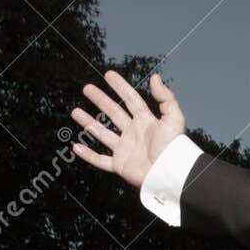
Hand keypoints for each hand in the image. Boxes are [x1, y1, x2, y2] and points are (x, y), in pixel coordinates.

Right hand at [68, 69, 184, 188]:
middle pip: (114, 113)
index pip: (131, 100)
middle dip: (100, 100)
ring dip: (89, 123)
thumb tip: (155, 77)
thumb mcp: (173, 119)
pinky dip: (88, 155)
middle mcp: (134, 134)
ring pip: (103, 133)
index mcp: (146, 122)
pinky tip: (76, 147)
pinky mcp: (121, 165)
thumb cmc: (173, 149)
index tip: (109, 75)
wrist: (168, 174)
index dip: (120, 87)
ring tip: (76, 112)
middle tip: (87, 89)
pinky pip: (101, 160)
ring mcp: (126, 149)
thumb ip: (166, 97)